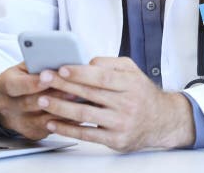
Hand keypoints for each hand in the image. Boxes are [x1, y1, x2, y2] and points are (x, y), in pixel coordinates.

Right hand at [0, 63, 78, 139]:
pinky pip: (51, 128)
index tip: (48, 77)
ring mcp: (20, 122)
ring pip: (43, 118)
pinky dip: (66, 121)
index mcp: (5, 84)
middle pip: (32, 103)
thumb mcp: (25, 67)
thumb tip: (60, 60)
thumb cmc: (24, 78)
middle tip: (73, 90)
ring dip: (64, 110)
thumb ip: (38, 64)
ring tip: (81, 101)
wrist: (12, 103)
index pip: (17, 85)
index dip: (33, 82)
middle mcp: (8, 106)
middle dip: (54, 96)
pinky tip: (79, 113)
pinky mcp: (33, 133)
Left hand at [36, 57, 195, 151]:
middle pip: (90, 94)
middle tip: (43, 80)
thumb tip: (85, 63)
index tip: (61, 68)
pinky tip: (53, 122)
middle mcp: (127, 103)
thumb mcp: (132, 71)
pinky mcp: (116, 140)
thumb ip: (110, 64)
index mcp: (131, 84)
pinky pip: (87, 134)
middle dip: (63, 86)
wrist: (162, 120)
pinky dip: (67, 129)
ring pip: (85, 115)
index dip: (80, 73)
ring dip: (60, 108)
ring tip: (42, 100)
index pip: (102, 77)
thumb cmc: (141, 93)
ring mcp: (121, 123)